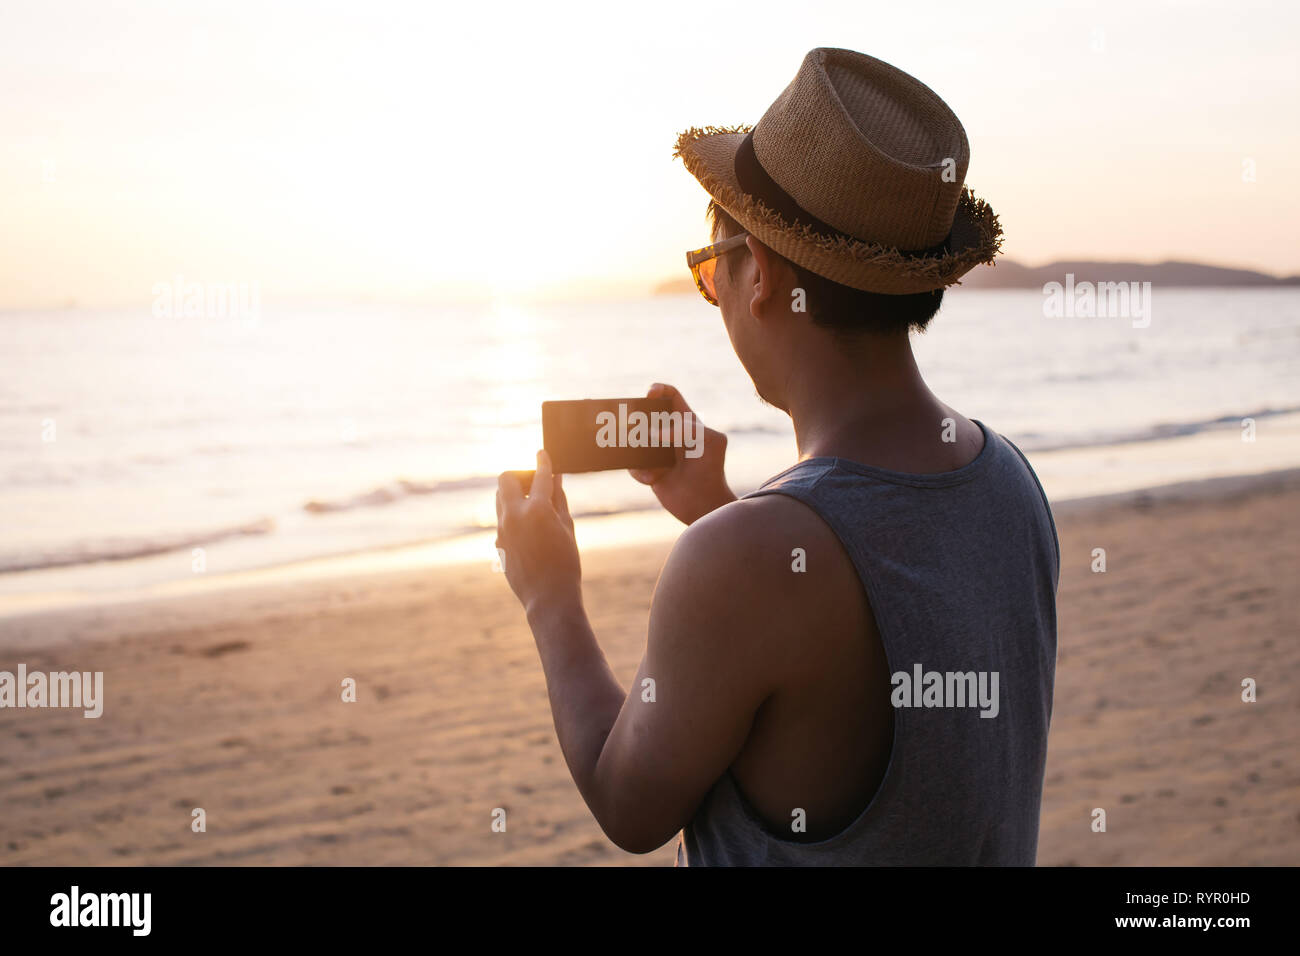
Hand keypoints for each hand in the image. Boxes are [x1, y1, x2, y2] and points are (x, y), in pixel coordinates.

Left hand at [496, 450, 581, 618]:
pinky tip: (531, 531)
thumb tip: (555, 478)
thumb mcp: (567, 528)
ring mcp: (502, 530)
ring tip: (534, 507)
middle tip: (535, 484)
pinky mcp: (497, 542)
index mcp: (537, 509)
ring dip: (514, 495)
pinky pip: (502, 520)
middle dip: (519, 475)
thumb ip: (559, 499)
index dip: (542, 461)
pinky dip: (514, 516)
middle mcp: (514, 515)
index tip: (542, 453)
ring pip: (500, 498)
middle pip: (505, 478)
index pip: (539, 475)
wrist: (548, 598)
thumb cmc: (565, 563)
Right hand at [628, 383, 735, 524]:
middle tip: (633, 425)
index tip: (650, 393)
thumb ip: (686, 429)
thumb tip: (655, 433)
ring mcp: (658, 453)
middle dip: (637, 418)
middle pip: (646, 416)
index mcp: (686, 422)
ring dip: (633, 446)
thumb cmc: (712, 470)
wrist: (705, 505)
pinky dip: (639, 471)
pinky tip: (652, 478)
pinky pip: (633, 465)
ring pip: (635, 441)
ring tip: (640, 454)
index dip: (659, 390)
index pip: (671, 397)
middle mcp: (670, 435)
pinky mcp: (649, 471)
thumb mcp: (709, 442)